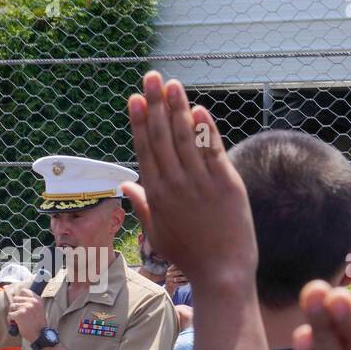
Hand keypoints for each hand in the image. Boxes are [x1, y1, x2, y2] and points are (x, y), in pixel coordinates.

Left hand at [7, 288, 45, 341]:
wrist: (40, 336)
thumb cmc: (37, 324)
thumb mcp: (38, 309)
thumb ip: (30, 301)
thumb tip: (12, 292)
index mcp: (37, 299)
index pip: (24, 291)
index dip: (19, 297)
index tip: (18, 303)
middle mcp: (32, 302)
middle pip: (16, 299)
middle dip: (15, 307)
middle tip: (19, 314)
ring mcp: (26, 307)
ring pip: (12, 306)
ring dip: (13, 313)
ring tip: (18, 320)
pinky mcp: (20, 314)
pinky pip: (10, 314)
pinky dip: (10, 320)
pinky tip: (15, 324)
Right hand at [122, 71, 254, 288]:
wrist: (222, 272)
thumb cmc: (189, 255)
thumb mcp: (157, 233)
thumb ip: (141, 205)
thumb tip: (124, 185)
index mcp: (156, 194)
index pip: (145, 149)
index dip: (140, 121)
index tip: (134, 98)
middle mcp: (175, 184)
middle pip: (162, 136)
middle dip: (156, 103)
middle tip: (151, 77)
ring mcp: (200, 182)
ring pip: (186, 137)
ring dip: (179, 108)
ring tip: (173, 83)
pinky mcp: (226, 183)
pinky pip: (213, 150)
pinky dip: (206, 129)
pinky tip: (198, 109)